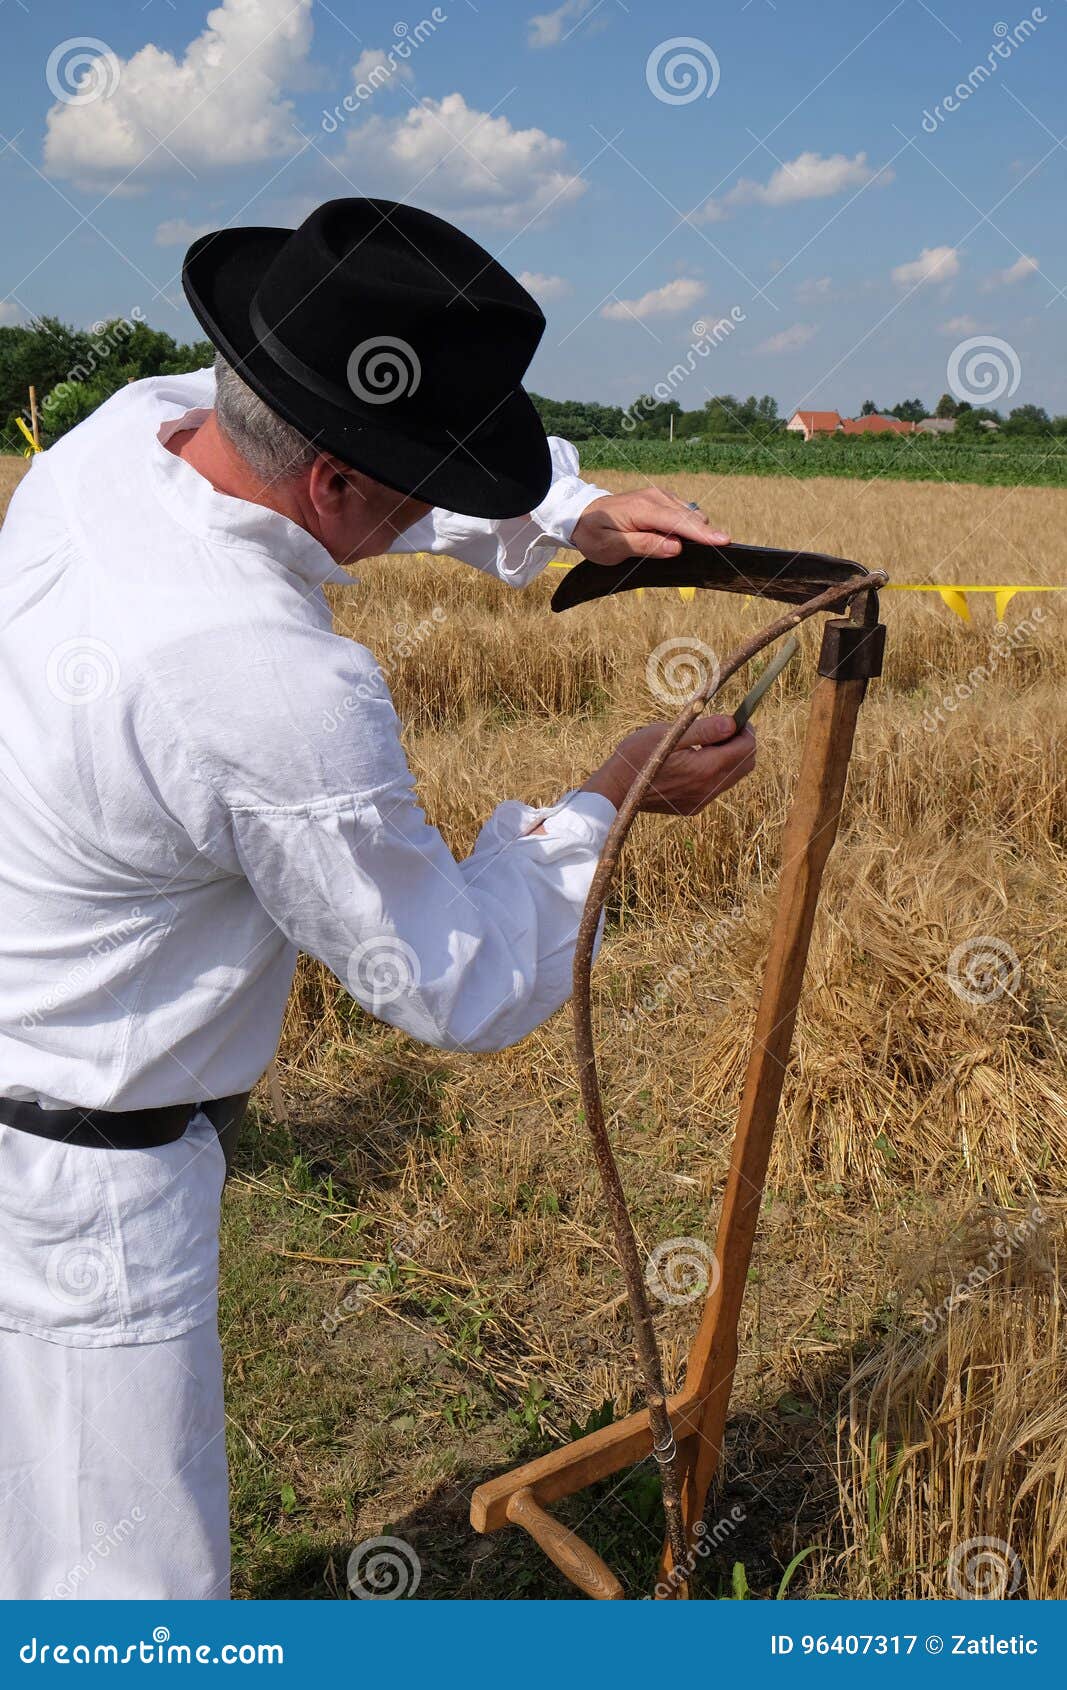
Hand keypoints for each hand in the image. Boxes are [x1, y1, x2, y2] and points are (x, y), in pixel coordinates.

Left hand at [570, 488, 729, 565]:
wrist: (582, 515)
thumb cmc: (595, 534)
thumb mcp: (612, 547)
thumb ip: (644, 546)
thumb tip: (676, 547)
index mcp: (643, 509)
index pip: (679, 522)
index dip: (702, 534)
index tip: (724, 541)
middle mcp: (655, 498)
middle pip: (691, 518)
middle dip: (706, 535)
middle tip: (715, 554)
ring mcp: (660, 497)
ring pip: (690, 516)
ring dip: (695, 533)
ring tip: (691, 550)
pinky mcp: (663, 501)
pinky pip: (684, 515)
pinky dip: (688, 528)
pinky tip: (680, 541)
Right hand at [583, 716, 755, 815]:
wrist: (616, 789)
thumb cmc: (638, 755)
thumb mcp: (669, 734)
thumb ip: (704, 730)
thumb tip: (732, 723)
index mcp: (705, 769)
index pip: (746, 748)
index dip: (746, 730)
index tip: (735, 718)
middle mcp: (708, 789)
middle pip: (746, 765)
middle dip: (742, 743)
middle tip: (725, 728)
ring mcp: (702, 800)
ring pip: (733, 777)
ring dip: (729, 757)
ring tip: (708, 743)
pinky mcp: (693, 807)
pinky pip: (716, 787)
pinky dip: (716, 771)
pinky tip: (695, 761)